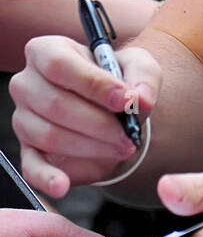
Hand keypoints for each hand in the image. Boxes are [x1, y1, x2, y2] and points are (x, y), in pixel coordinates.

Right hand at [9, 35, 160, 196]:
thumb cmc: (118, 80)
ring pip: (49, 136)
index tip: (127, 101)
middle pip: (54, 104)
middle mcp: (27, 82)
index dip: (94, 85)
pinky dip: (47, 178)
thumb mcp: (138, 67)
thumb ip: (144, 78)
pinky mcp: (28, 149)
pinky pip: (30, 167)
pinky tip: (63, 186)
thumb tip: (141, 99)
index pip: (60, 65)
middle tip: (128, 135)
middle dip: (98, 124)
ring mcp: (23, 117)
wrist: (111, 107)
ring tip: (122, 148)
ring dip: (90, 147)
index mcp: (47, 51)